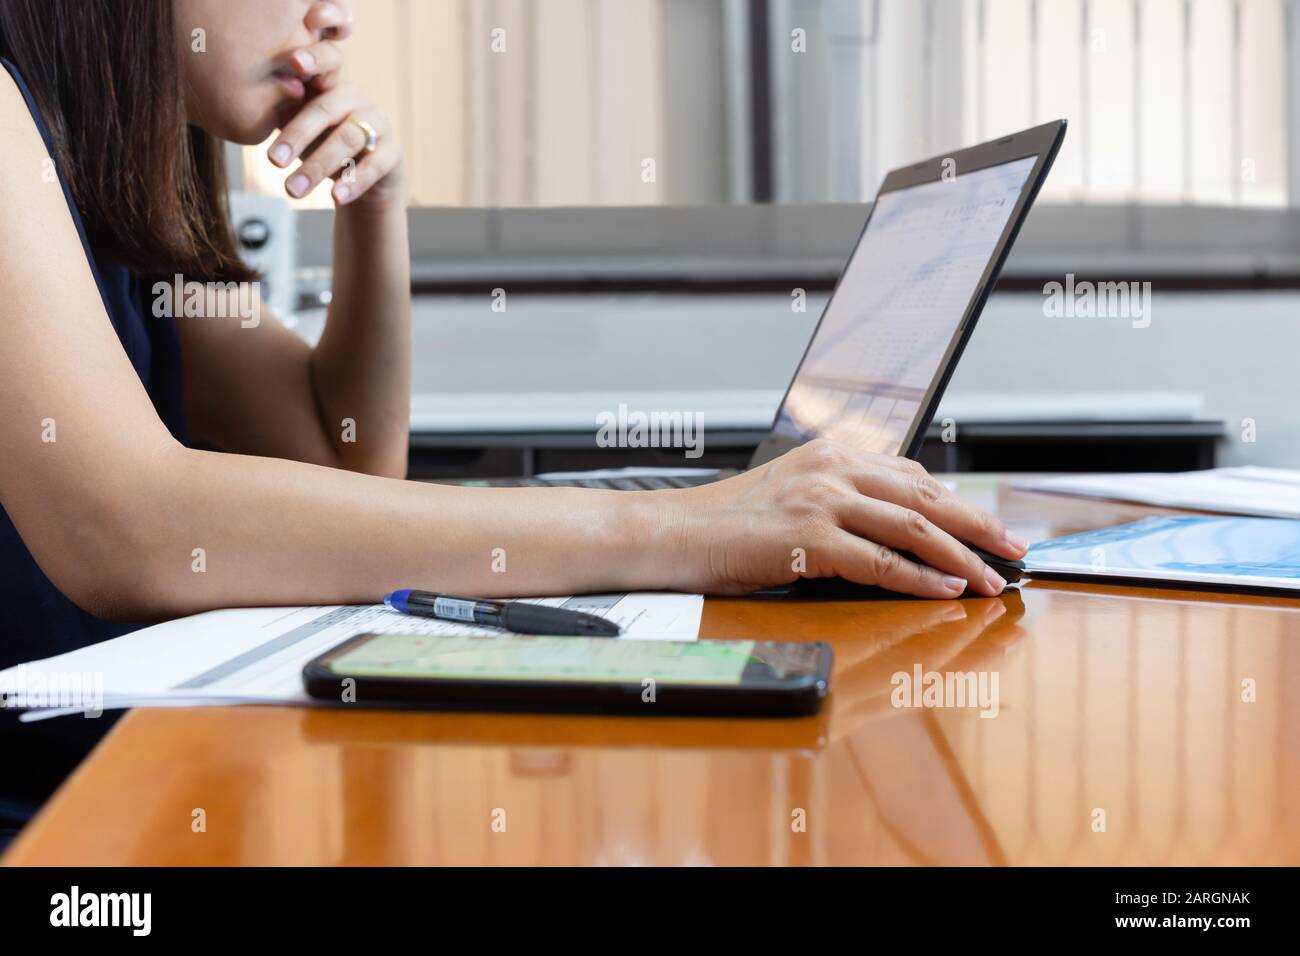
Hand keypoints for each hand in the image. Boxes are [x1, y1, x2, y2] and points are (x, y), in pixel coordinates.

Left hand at [267, 40, 404, 208]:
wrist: (362, 184)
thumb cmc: (321, 148)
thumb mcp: (299, 129)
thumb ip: (285, 111)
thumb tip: (265, 99)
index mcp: (329, 84)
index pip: (325, 63)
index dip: (314, 59)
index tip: (294, 61)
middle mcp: (355, 98)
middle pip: (325, 110)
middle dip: (297, 136)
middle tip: (273, 161)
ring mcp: (378, 122)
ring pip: (347, 139)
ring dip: (318, 166)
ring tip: (293, 190)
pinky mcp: (393, 150)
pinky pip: (374, 165)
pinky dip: (353, 182)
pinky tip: (335, 198)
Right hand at [664, 439, 1028, 597]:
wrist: (674, 533)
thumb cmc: (728, 523)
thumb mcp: (791, 494)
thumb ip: (840, 498)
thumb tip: (891, 525)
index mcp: (832, 452)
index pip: (912, 476)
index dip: (956, 503)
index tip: (985, 525)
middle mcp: (834, 468)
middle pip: (927, 497)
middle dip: (979, 524)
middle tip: (1015, 548)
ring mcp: (823, 501)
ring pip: (914, 528)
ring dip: (963, 557)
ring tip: (995, 579)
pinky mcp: (809, 538)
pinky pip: (881, 562)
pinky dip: (920, 579)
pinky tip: (949, 590)